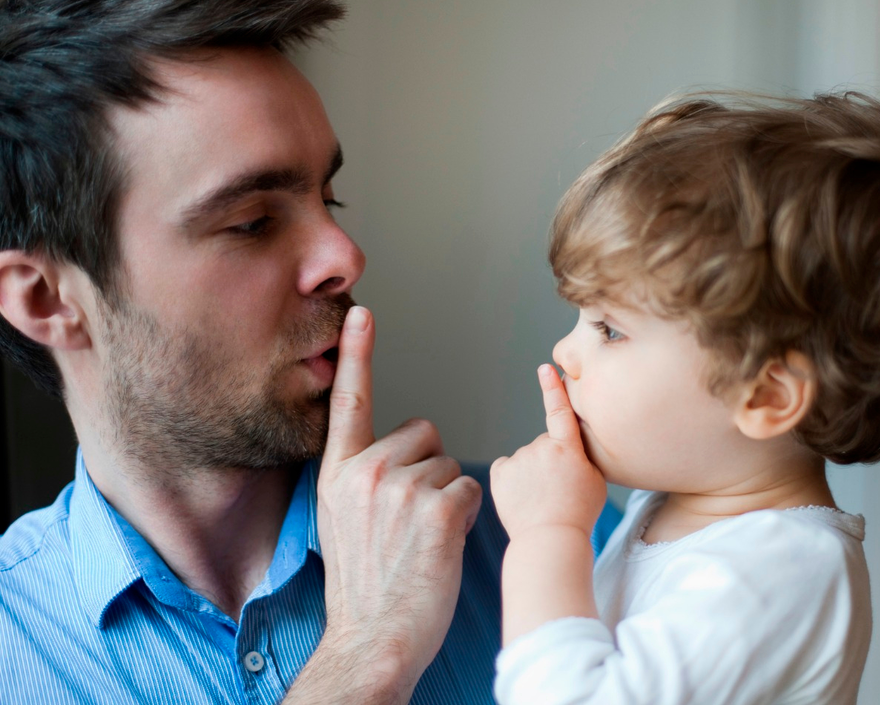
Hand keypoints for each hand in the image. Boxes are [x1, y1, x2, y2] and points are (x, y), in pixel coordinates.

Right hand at [287, 306, 482, 703]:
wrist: (374, 638)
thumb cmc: (367, 586)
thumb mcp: (341, 522)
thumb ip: (361, 481)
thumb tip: (393, 458)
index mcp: (337, 474)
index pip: (350, 402)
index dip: (358, 354)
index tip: (360, 311)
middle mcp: (365, 473)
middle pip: (425, 433)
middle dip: (429, 468)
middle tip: (410, 522)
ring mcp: (401, 489)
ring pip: (451, 464)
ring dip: (448, 497)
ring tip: (422, 541)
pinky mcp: (438, 509)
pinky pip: (472, 487)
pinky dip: (466, 515)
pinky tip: (441, 546)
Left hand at [491, 364, 607, 540]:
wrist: (550, 540)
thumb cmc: (579, 513)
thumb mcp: (596, 479)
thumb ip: (583, 454)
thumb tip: (568, 442)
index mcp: (567, 447)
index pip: (559, 409)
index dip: (552, 387)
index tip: (546, 367)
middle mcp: (540, 447)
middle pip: (545, 444)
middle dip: (551, 460)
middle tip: (559, 489)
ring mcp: (518, 459)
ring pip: (527, 458)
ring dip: (532, 472)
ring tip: (542, 499)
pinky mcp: (499, 473)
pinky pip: (508, 469)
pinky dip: (513, 479)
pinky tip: (523, 498)